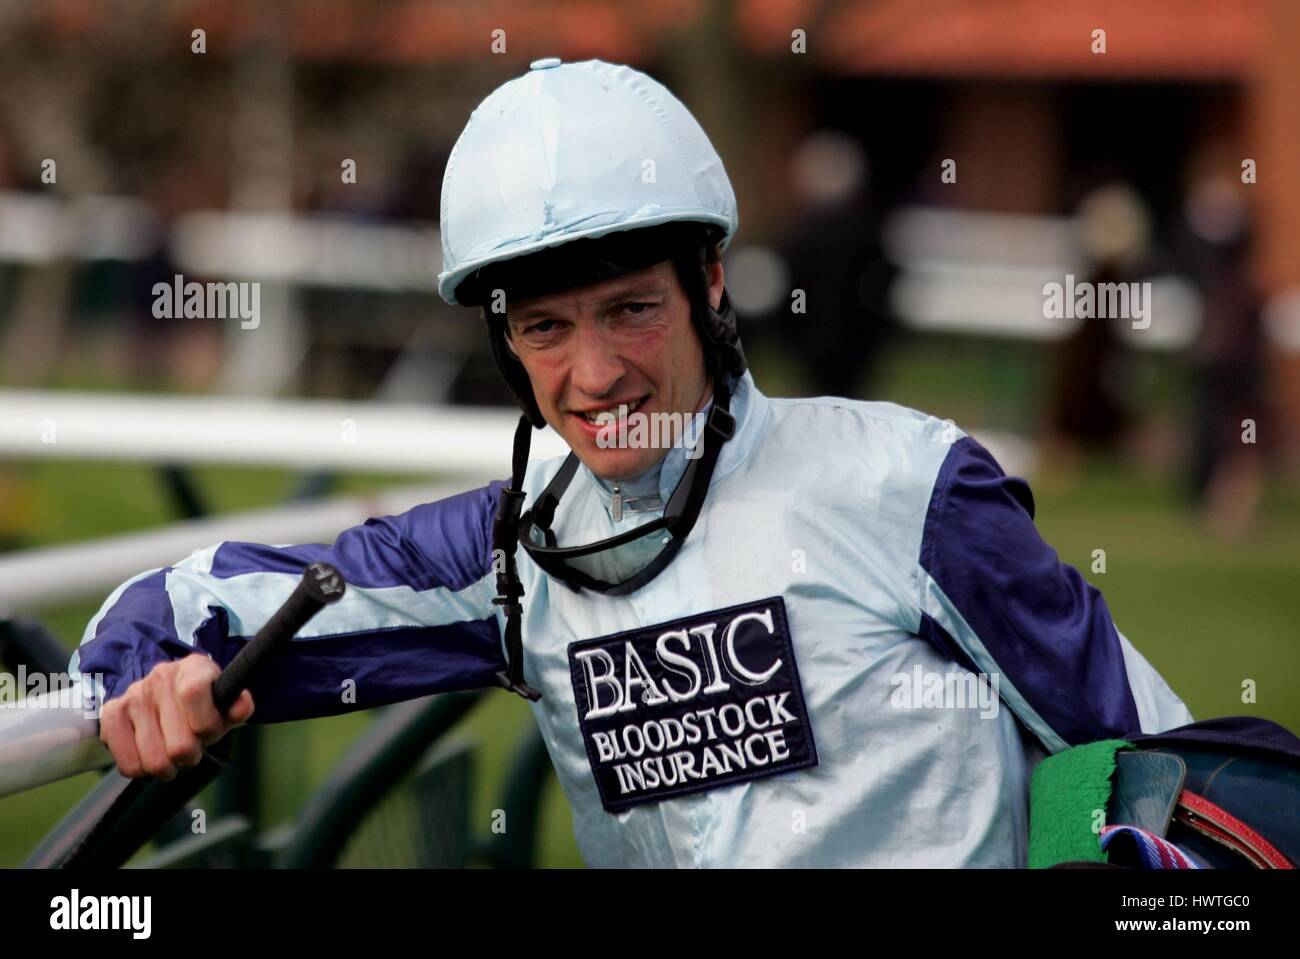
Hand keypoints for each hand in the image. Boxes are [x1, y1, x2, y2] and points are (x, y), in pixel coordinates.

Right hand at [99, 653, 253, 780]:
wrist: (169, 695)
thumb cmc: (204, 704)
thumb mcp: (225, 704)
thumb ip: (238, 706)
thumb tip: (241, 708)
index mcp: (194, 667)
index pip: (194, 693)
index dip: (206, 725)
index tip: (208, 733)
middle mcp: (161, 676)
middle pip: (178, 743)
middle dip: (190, 755)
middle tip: (190, 748)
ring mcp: (133, 694)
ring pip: (154, 760)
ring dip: (167, 766)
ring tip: (170, 752)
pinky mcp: (111, 713)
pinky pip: (127, 763)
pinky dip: (140, 768)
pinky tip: (148, 755)